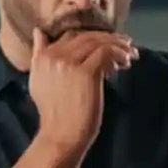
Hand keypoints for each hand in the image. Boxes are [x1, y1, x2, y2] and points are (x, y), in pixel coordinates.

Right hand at [29, 28, 136, 152]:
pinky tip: (125, 63)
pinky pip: (106, 53)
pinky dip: (119, 54)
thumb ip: (39, 56)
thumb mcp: (38, 81)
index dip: (91, 37)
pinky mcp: (85, 72)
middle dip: (108, 39)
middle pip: (86, 36)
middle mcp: (54, 55)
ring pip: (98, 43)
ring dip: (117, 46)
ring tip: (130, 54)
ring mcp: (69, 62)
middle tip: (124, 45)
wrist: (61, 135)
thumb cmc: (54, 114)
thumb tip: (39, 31)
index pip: (70, 35)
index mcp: (42, 56)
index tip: (106, 44)